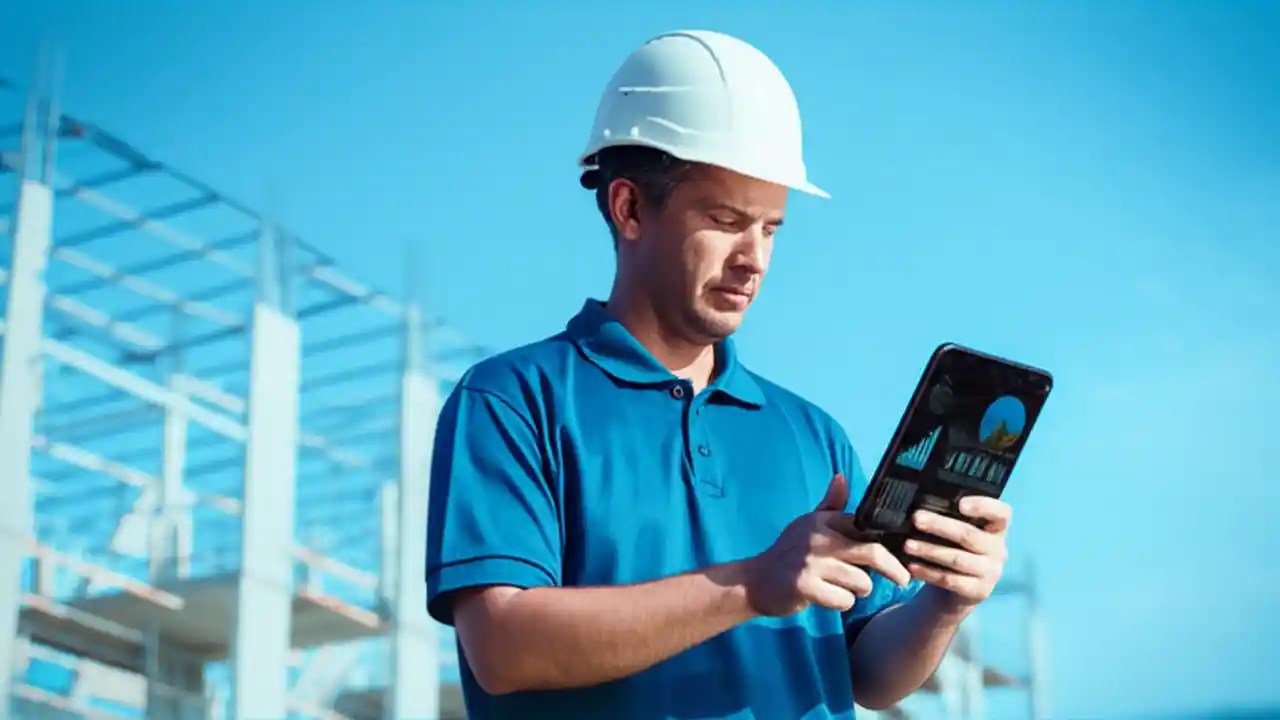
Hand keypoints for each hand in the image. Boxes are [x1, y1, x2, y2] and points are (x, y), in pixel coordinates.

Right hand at [744, 474, 911, 616]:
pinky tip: (829, 598)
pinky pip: (844, 600)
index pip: (866, 527)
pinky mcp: (805, 586)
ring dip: (860, 590)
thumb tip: (841, 477)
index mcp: (822, 521)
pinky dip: (843, 603)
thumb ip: (830, 505)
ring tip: (847, 588)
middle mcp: (817, 538)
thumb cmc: (789, 554)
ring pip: (862, 581)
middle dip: (895, 569)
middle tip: (904, 580)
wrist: (756, 581)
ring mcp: (811, 562)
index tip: (901, 553)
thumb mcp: (808, 525)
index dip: (888, 542)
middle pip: (872, 553)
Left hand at [903, 496, 1010, 611]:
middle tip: (916, 519)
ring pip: (957, 559)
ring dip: (930, 550)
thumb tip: (923, 503)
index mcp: (996, 529)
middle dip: (940, 526)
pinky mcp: (979, 592)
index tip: (960, 504)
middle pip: (970, 535)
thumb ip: (949, 517)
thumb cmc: (953, 549)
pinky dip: (928, 572)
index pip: (1002, 513)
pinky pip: (950, 580)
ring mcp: (991, 573)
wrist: (954, 592)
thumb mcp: (955, 532)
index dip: (983, 506)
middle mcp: (998, 550)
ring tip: (908, 545)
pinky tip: (912, 567)